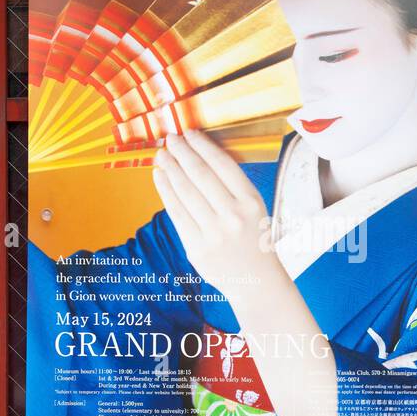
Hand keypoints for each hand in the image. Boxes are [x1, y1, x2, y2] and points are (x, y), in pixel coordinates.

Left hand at [151, 130, 283, 305]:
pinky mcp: (196, 247)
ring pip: (184, 192)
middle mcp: (233, 216)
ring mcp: (213, 233)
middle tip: (170, 139)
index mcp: (251, 202)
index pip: (222, 164)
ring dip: (170, 169)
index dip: (202, 145)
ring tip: (162, 155)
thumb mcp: (255, 209)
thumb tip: (197, 157)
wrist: (256, 282)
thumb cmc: (253, 241)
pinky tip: (160, 177)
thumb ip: (230, 187)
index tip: (189, 133)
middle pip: (199, 175)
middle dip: (181, 153)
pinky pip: (176, 213)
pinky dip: (165, 191)